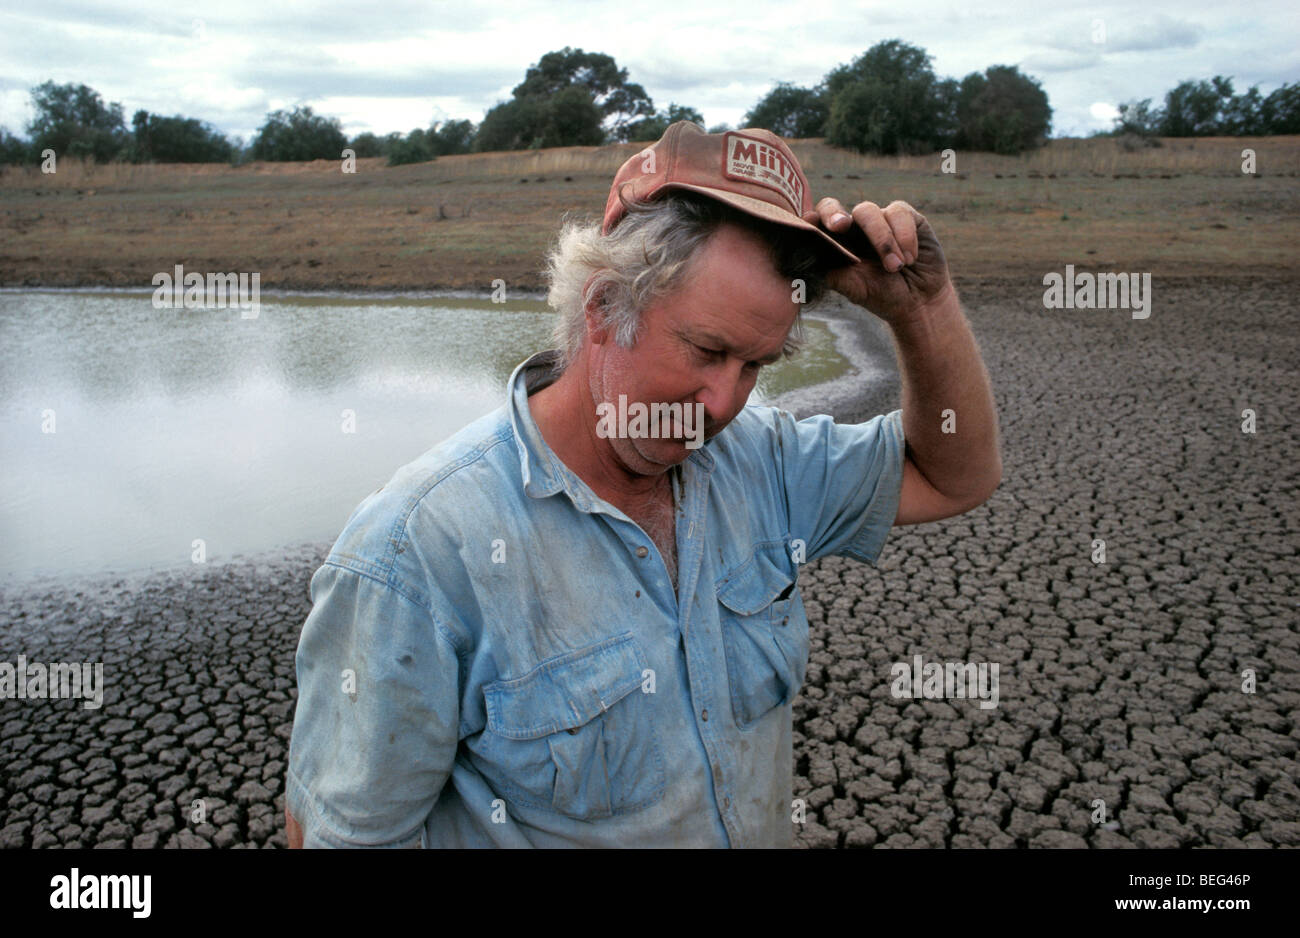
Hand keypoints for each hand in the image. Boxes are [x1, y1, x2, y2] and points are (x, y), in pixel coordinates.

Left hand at [803, 198, 953, 326]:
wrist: (920, 302)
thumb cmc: (883, 295)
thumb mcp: (855, 289)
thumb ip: (834, 275)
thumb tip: (810, 263)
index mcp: (835, 244)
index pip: (816, 224)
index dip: (812, 220)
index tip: (809, 222)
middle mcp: (853, 228)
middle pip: (833, 207)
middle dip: (834, 214)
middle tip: (840, 226)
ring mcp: (878, 219)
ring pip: (869, 212)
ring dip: (883, 241)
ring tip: (896, 267)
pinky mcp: (906, 217)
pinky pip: (899, 213)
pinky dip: (904, 236)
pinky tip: (910, 258)